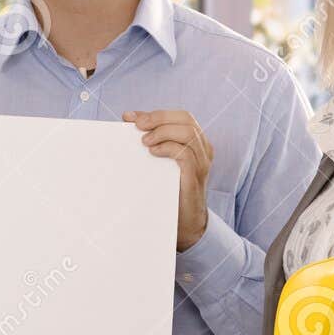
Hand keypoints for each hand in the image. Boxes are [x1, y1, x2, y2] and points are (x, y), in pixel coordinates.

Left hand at [125, 109, 212, 249]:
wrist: (185, 221)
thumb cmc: (170, 188)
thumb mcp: (161, 160)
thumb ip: (151, 139)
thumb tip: (129, 117)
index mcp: (196, 142)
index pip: (181, 116)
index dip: (157, 113)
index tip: (130, 117)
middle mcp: (203, 149)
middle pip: (186, 120)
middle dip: (158, 118)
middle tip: (137, 126)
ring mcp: (202, 163)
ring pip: (188, 133)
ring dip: (162, 132)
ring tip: (144, 142)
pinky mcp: (195, 177)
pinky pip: (186, 154)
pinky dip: (168, 148)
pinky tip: (153, 152)